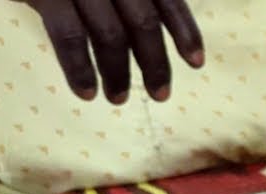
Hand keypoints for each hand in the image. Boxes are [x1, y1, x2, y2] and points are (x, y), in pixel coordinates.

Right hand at [19, 0, 203, 102]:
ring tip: (118, 99)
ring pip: (110, 33)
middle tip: (161, 95)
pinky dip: (80, 68)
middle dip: (155, 63)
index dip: (185, 30)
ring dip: (118, 73)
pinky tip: (87, 92)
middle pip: (144, 21)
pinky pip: (68, 36)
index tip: (197, 63)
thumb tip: (148, 34)